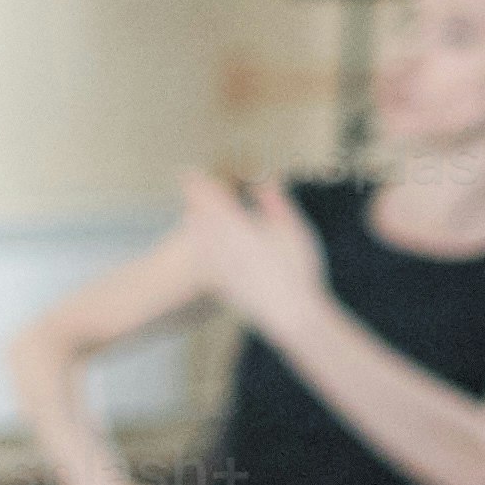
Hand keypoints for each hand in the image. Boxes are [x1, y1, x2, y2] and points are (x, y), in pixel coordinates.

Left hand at [170, 169, 324, 321]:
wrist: (290, 312)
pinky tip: (209, 246)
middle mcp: (215, 244)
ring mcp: (214, 266)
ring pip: (196, 238)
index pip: (204, 196)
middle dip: (195, 202)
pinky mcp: (218, 283)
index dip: (196, 182)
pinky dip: (202, 245)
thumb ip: (273, 200)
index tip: (188, 172)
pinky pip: (203, 258)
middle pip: (195, 216)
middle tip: (193, 189)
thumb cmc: (296, 266)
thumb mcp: (290, 226)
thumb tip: (265, 178)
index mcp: (232, 224)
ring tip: (197, 212)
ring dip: (196, 223)